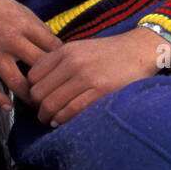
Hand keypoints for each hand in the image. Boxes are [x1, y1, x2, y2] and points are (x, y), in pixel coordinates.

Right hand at [0, 0, 61, 110]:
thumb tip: (56, 47)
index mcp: (24, 25)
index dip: (63, 61)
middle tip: (56, 92)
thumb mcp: (21, 10)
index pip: (53, 48)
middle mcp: (10, 40)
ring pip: (16, 83)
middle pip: (39, 67)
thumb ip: (38, 29)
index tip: (65, 70)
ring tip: (36, 103)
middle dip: (50, 82)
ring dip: (29, 97)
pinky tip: (8, 106)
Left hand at [27, 28, 170, 126]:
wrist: (140, 49)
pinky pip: (71, 110)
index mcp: (66, 51)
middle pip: (39, 92)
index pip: (33, 75)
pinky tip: (61, 121)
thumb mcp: (80, 48)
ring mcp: (87, 77)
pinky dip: (62, 119)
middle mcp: (73, 62)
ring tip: (50, 120)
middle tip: (42, 113)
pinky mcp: (101, 91)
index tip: (37, 99)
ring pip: (52, 104)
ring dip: (47, 117)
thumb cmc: (110, 52)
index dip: (31, 90)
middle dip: (37, 107)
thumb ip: (59, 61)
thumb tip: (37, 83)